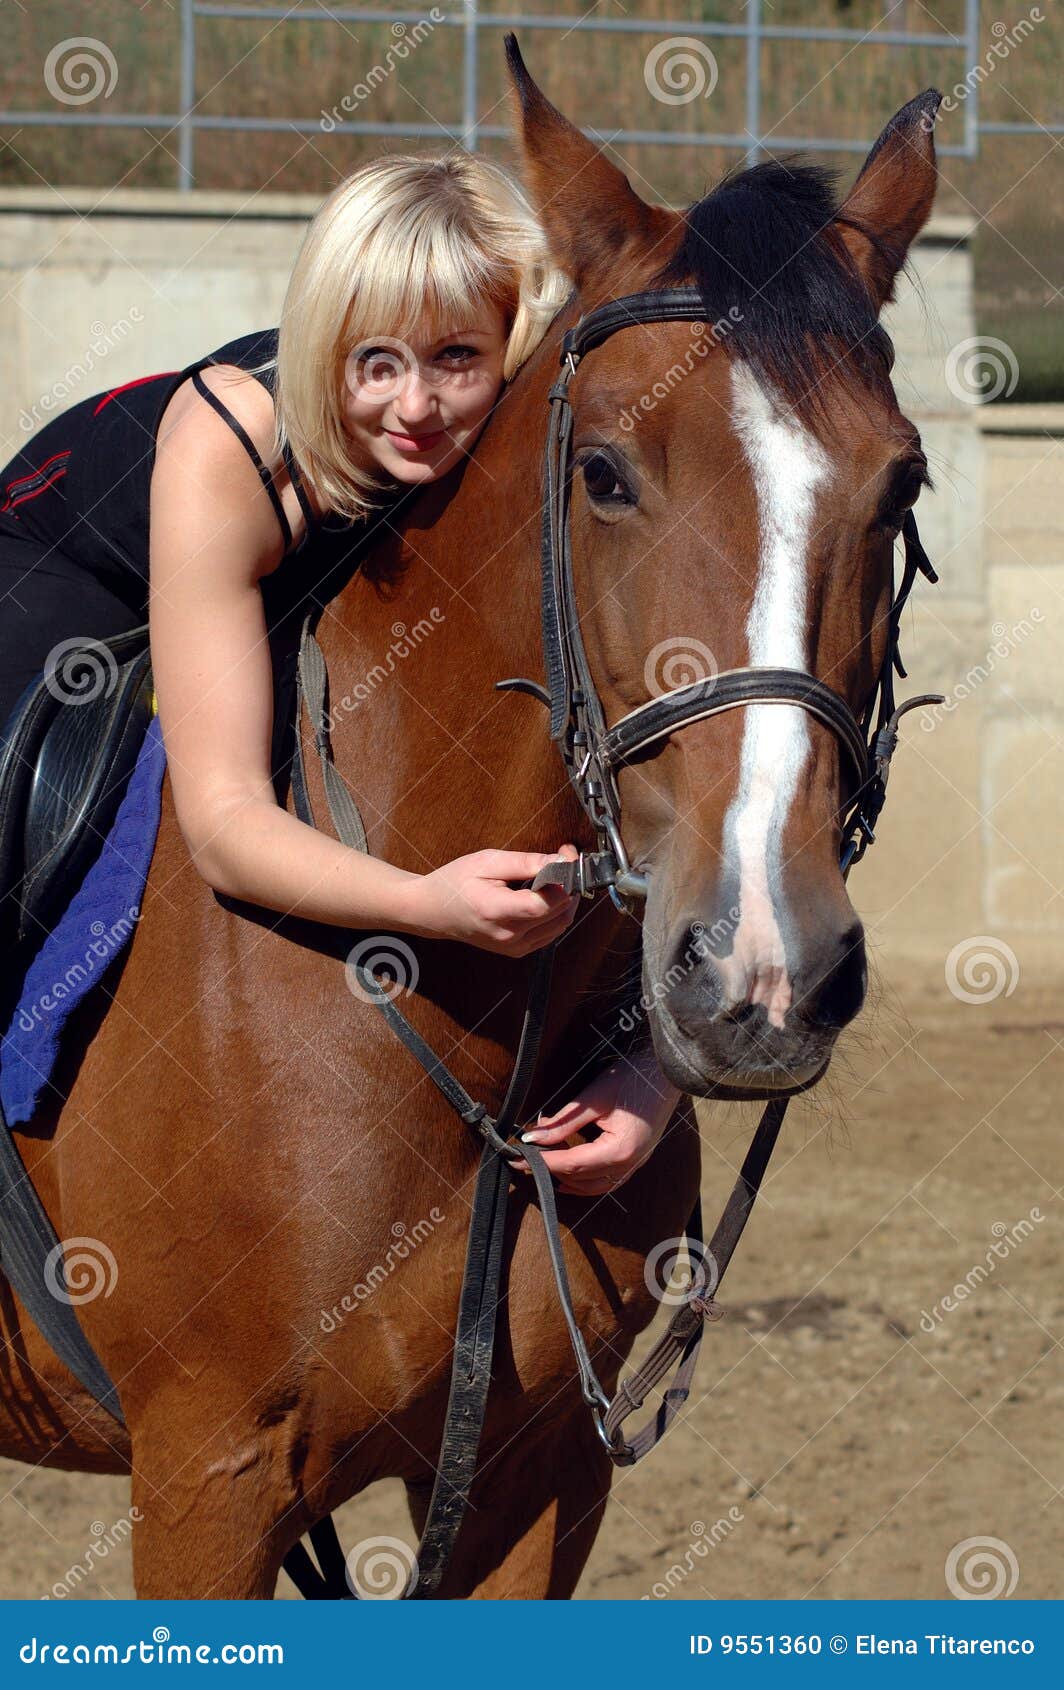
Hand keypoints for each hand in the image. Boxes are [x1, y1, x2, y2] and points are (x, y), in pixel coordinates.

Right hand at [399, 843, 579, 956]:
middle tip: (565, 858)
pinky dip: (557, 912)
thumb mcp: (486, 862)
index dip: (562, 881)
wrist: (432, 911)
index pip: (542, 904)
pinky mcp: (518, 950)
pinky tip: (549, 893)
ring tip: (558, 874)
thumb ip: (524, 862)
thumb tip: (560, 860)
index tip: (566, 857)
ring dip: (566, 899)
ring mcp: (513, 947)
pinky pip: (551, 933)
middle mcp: (507, 935)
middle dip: (569, 883)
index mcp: (495, 911)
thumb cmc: (455, 883)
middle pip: (558, 914)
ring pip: (560, 924)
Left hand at [511, 1056, 681, 1196]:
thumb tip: (533, 1135)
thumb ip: (563, 1122)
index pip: (572, 1164)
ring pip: (594, 1186)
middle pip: (581, 1179)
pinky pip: (607, 1181)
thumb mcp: (593, 1097)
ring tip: (542, 1166)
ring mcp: (636, 1164)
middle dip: (551, 1170)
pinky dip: (585, 1181)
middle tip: (525, 1157)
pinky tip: (570, 1175)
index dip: (542, 1163)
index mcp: (620, 1151)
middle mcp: (629, 1164)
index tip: (518, 1158)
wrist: (666, 1073)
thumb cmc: (633, 1078)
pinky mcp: (637, 1159)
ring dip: (567, 1179)